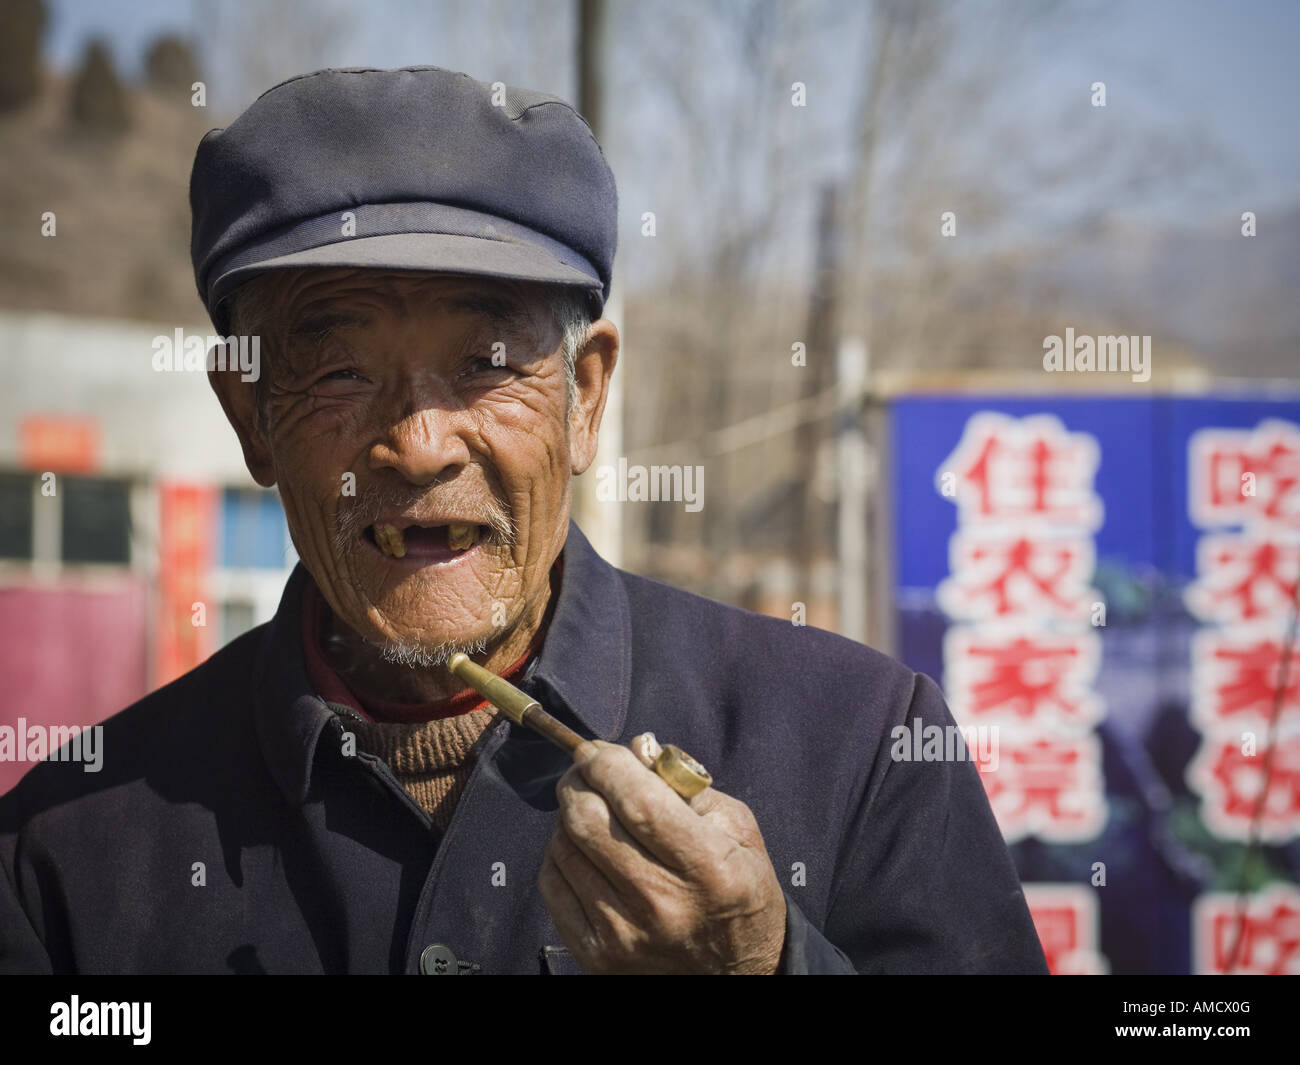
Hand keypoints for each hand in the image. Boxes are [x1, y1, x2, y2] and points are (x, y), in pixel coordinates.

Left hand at [538, 733, 786, 973]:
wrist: (737, 972)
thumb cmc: (738, 886)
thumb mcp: (736, 828)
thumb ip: (687, 784)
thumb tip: (636, 747)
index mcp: (707, 868)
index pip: (638, 802)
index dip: (608, 765)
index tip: (599, 749)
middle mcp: (661, 904)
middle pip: (588, 821)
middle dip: (579, 781)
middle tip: (588, 769)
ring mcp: (623, 934)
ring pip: (563, 847)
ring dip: (568, 814)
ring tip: (590, 807)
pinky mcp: (596, 955)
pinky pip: (552, 883)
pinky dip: (560, 852)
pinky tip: (581, 847)